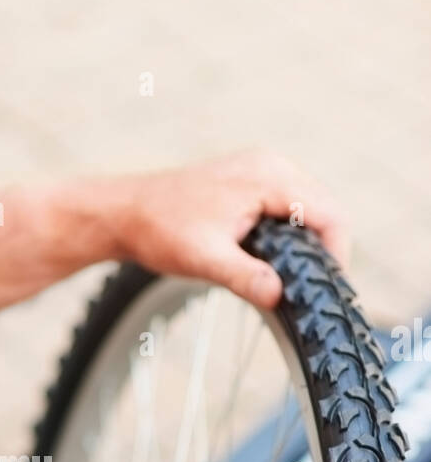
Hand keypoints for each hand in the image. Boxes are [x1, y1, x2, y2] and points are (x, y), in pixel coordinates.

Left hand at [110, 149, 349, 307]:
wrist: (124, 212)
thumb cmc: (160, 231)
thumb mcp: (204, 260)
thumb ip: (244, 277)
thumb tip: (277, 295)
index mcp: (267, 177)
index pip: (329, 214)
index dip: (337, 254)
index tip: (329, 290)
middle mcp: (270, 165)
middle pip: (325, 209)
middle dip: (326, 250)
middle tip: (317, 292)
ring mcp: (261, 169)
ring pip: (309, 208)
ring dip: (310, 242)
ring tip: (300, 281)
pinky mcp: (251, 181)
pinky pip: (289, 206)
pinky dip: (293, 233)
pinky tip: (279, 261)